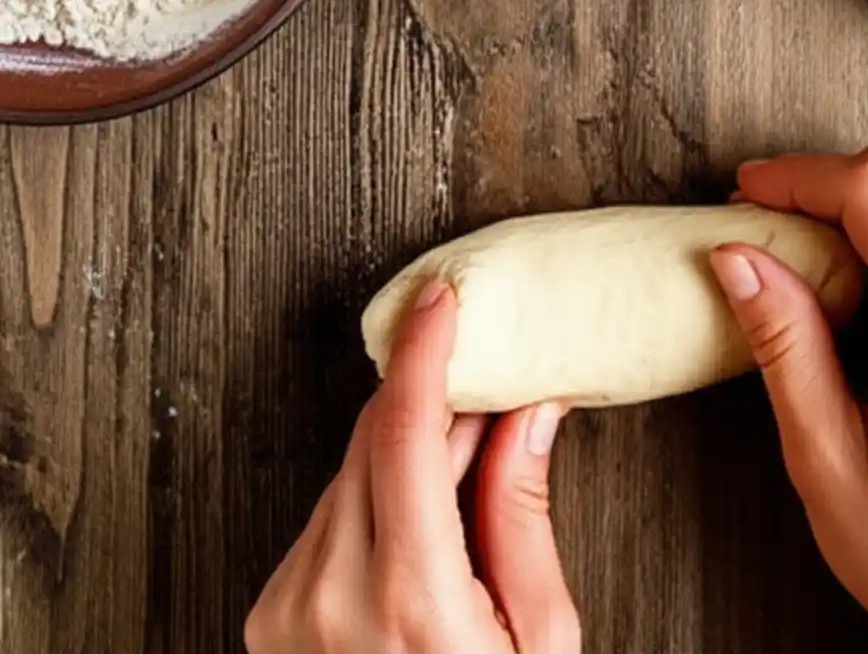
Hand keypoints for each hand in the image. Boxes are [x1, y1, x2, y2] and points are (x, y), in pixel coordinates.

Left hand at [245, 282, 579, 653]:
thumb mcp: (542, 636)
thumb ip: (522, 513)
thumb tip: (528, 413)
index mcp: (409, 604)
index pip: (401, 434)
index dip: (423, 353)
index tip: (441, 302)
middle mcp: (328, 599)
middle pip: (373, 443)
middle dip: (435, 405)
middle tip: (493, 394)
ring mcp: (286, 609)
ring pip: (349, 475)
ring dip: (407, 455)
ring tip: (466, 482)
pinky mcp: (270, 615)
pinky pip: (328, 517)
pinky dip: (376, 499)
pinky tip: (421, 523)